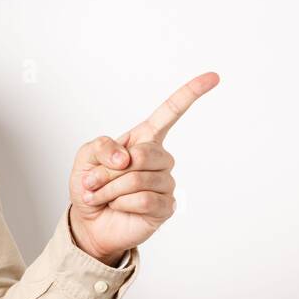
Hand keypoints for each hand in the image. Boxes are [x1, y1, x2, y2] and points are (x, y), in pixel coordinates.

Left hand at [68, 72, 219, 263]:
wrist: (89, 221)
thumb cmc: (91, 186)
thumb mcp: (85, 158)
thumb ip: (101, 147)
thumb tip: (127, 156)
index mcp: (143, 139)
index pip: (171, 112)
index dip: (190, 94)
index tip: (213, 77)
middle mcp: (159, 158)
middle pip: (143, 154)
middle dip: (109, 170)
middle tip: (93, 181)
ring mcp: (166, 183)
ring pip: (139, 179)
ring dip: (110, 189)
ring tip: (100, 195)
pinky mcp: (166, 206)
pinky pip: (144, 199)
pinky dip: (121, 203)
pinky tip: (117, 206)